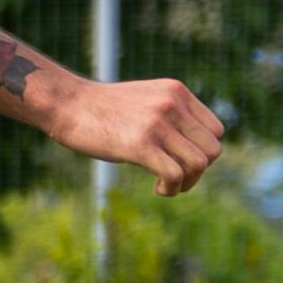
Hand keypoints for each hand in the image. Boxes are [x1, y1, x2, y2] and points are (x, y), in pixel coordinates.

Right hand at [52, 74, 226, 196]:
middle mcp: (172, 105)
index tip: (182, 161)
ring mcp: (157, 124)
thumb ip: (173, 115)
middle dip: (199, 171)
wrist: (66, 104)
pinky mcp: (140, 144)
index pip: (216, 131)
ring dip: (187, 183)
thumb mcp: (147, 101)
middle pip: (213, 150)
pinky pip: (175, 174)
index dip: (204, 152)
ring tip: (167, 186)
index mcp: (178, 92)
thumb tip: (196, 148)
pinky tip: (159, 189)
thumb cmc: (104, 109)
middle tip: (177, 178)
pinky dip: (172, 188)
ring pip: (199, 164)